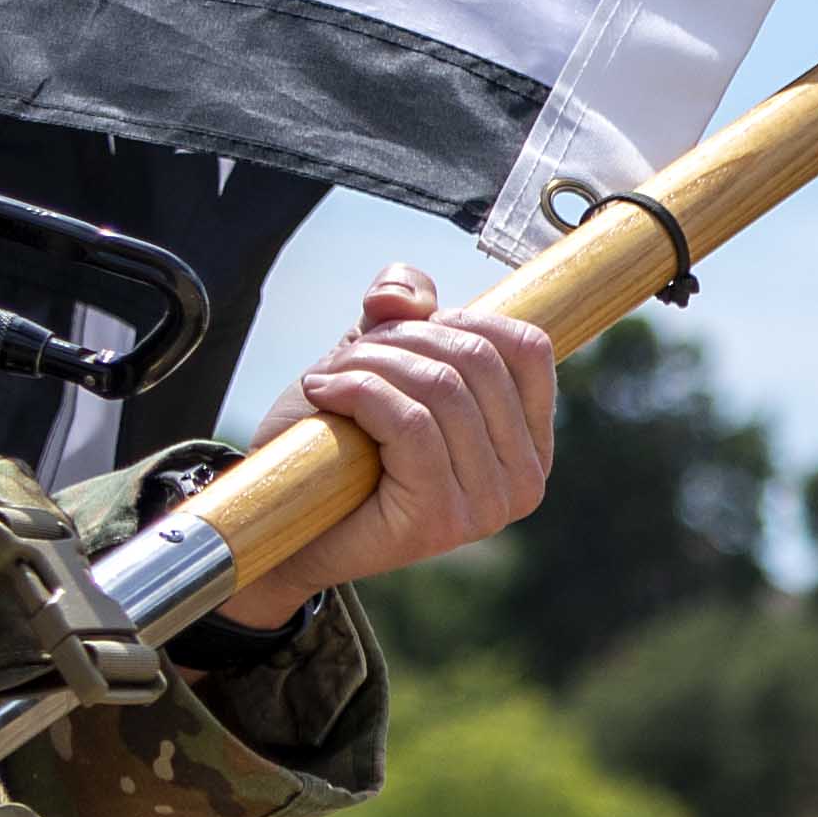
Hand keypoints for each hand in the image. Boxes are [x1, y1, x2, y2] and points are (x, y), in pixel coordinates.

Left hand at [232, 263, 560, 616]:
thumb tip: (402, 295)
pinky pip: (411, 424)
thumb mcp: (378, 357)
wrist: (288, 521)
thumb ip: (404, 311)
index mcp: (529, 443)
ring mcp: (487, 507)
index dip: (460, 318)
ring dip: (370, 364)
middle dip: (401, 338)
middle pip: (477, 360)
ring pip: (441, 388)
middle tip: (346, 356)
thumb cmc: (339, 442)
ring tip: (327, 378)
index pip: (528, 348)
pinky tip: (324, 394)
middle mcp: (524, 480)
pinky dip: (359, 392)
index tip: (399, 330)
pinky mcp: (441, 519)